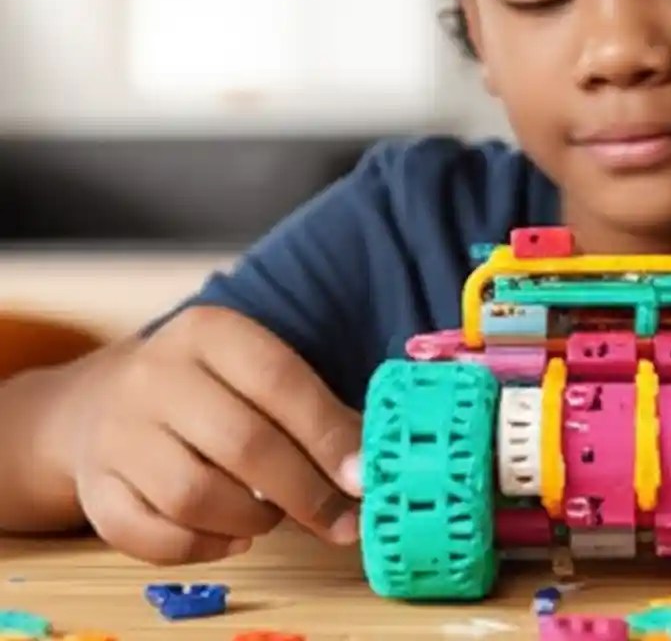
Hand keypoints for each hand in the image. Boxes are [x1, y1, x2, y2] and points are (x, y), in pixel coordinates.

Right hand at [70, 306, 363, 564]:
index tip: (362, 479)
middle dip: (304, 493)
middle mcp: (154, 374)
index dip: (328, 435)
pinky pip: (150, 537)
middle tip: (340, 522)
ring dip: (251, 521)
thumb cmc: (211, 390)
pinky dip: (201, 549)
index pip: (279, 380)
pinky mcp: (94, 487)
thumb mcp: (257, 373)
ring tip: (273, 518)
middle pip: (242, 444)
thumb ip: (315, 411)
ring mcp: (116, 432)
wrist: (102, 402)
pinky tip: (231, 539)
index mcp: (208, 332)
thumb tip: (366, 467)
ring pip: (194, 496)